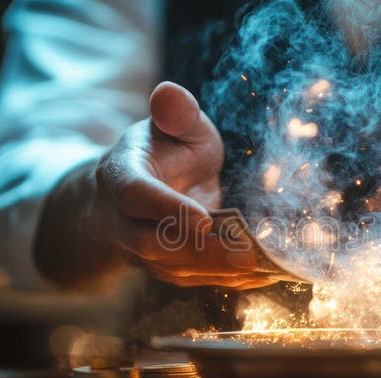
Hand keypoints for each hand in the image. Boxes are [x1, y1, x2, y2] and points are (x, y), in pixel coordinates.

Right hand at [84, 82, 272, 288]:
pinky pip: (191, 280)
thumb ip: (177, 113)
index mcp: (118, 174)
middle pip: (151, 243)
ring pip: (172, 269)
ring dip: (219, 271)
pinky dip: (227, 281)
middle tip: (246, 255)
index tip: (204, 219)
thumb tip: (169, 93)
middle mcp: (118, 218)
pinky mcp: (160, 269)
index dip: (167, 207)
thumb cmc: (166, 149)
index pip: (136, 194)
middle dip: (201, 251)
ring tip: (263, 267)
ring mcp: (136, 250)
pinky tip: (263, 275)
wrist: (144, 186)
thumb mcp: (175, 125)